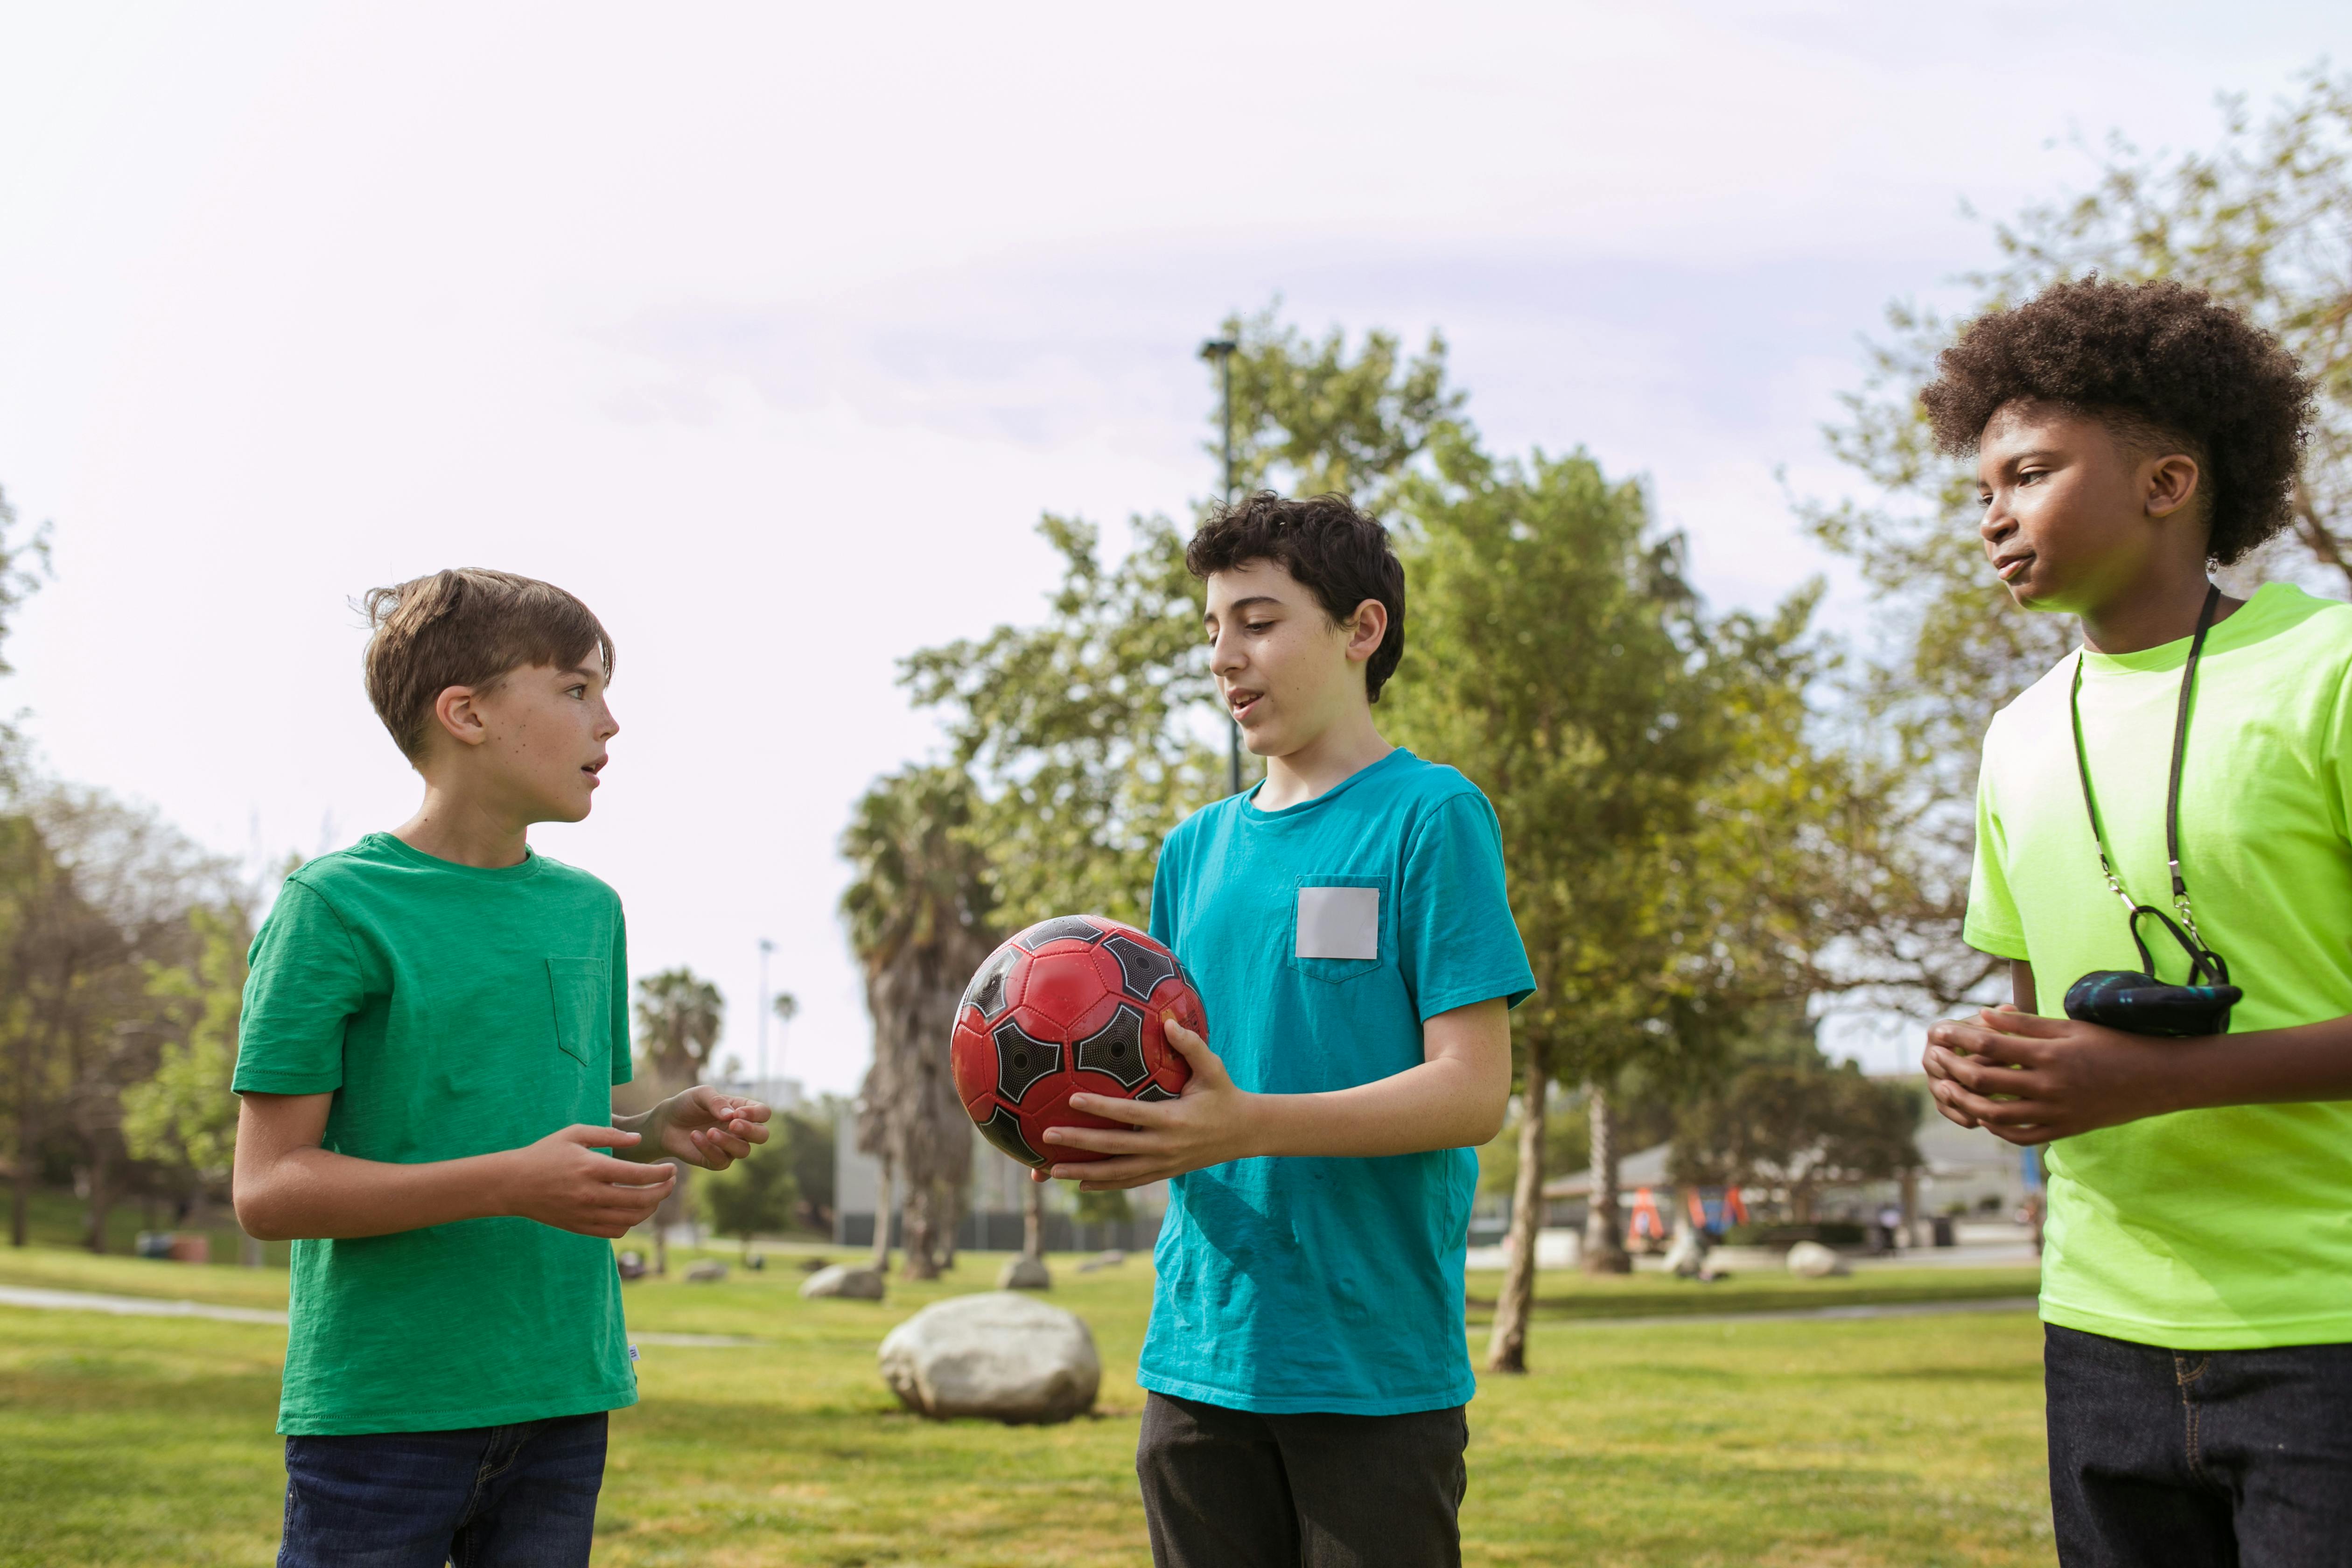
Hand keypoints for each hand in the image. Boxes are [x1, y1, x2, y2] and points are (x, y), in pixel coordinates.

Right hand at [501, 1125, 676, 1236]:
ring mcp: (585, 1214)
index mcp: (592, 1168)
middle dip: (663, 1191)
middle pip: (640, 1201)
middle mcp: (591, 1195)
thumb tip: (638, 1140)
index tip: (671, 1168)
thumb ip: (609, 1134)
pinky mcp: (580, 1227)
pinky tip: (633, 1210)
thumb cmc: (545, 1154)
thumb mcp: (574, 1134)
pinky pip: (615, 1231)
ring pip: (631, 1220)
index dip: (661, 1173)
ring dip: (651, 1209)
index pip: (639, 1175)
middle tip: (671, 1182)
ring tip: (656, 1195)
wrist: (513, 1184)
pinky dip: (631, 1223)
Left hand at [647, 1086, 769, 1169]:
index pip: (763, 1113)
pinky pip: (721, 1160)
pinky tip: (694, 1137)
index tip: (737, 1112)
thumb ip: (716, 1101)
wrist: (664, 1123)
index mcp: (742, 1110)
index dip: (756, 1114)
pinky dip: (708, 1149)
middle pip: (762, 1135)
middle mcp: (740, 1130)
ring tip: (709, 1132)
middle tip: (733, 1123)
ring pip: (743, 1151)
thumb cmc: (686, 1105)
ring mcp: (729, 1147)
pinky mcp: (715, 1161)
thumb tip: (731, 1116)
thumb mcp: (700, 1094)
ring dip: (728, 1141)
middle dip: (751, 1130)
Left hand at [1042, 1017, 1258, 1190]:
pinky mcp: (1164, 1173)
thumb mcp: (1213, 1068)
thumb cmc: (1225, 1094)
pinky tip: (1081, 1183)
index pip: (1129, 1113)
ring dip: (1084, 1172)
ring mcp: (1163, 1163)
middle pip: (1114, 1148)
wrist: (1245, 1132)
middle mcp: (1164, 1146)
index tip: (1072, 1099)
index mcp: (1172, 1119)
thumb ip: (1191, 1046)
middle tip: (1048, 1136)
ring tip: (1052, 1170)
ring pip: (1117, 1173)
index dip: (1100, 1108)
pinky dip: (1105, 1184)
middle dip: (1079, 1142)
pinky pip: (1130, 1181)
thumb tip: (1168, 1021)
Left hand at [1922, 1007, 2190, 1144]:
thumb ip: (2025, 1024)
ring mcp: (2057, 1112)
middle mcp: (2050, 1086)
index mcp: (2050, 1054)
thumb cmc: (2113, 1043)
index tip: (1937, 1030)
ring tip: (1947, 1090)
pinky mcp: (2065, 1130)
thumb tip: (1983, 1015)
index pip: (1989, 1045)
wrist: (2158, 1078)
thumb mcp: (2069, 1026)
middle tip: (1933, 1059)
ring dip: (1965, 1104)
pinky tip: (1983, 1117)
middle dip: (1952, 1069)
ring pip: (1996, 1116)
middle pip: (1985, 1082)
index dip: (1957, 1037)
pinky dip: (1997, 1128)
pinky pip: (2021, 1136)